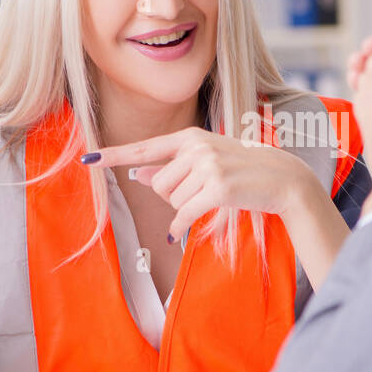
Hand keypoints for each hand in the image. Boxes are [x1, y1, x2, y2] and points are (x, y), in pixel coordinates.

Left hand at [85, 127, 321, 242]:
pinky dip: (178, 227)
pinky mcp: (218, 188)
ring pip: (171, 199)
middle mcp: (197, 147)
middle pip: (158, 184)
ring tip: (208, 201)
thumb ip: (172, 168)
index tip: (88, 160)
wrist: (283, 179)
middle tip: (199, 194)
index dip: (113, 156)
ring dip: (183, 209)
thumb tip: (137, 175)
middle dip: (171, 197)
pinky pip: (182, 215)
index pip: (144, 149)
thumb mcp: (207, 163)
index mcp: (191, 138)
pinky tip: (180, 234)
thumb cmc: (243, 171)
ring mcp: (208, 166)